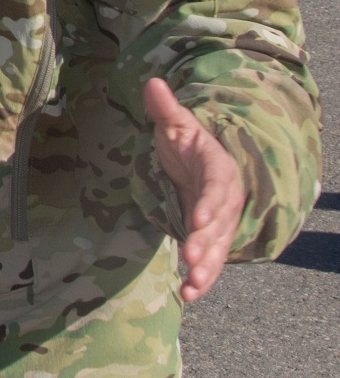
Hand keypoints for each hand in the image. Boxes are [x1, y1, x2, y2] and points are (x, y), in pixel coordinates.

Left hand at [146, 78, 245, 302]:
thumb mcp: (177, 124)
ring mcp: (220, 222)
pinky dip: (203, 277)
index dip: (209, 204)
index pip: (217, 187)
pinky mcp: (211, 238)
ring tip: (192, 287)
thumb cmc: (188, 143)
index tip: (198, 218)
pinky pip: (211, 260)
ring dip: (207, 269)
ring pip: (218, 248)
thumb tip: (152, 82)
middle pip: (219, 224)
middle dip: (206, 243)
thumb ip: (166, 109)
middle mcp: (224, 200)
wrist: (203, 161)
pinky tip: (189, 294)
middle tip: (192, 259)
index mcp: (218, 169)